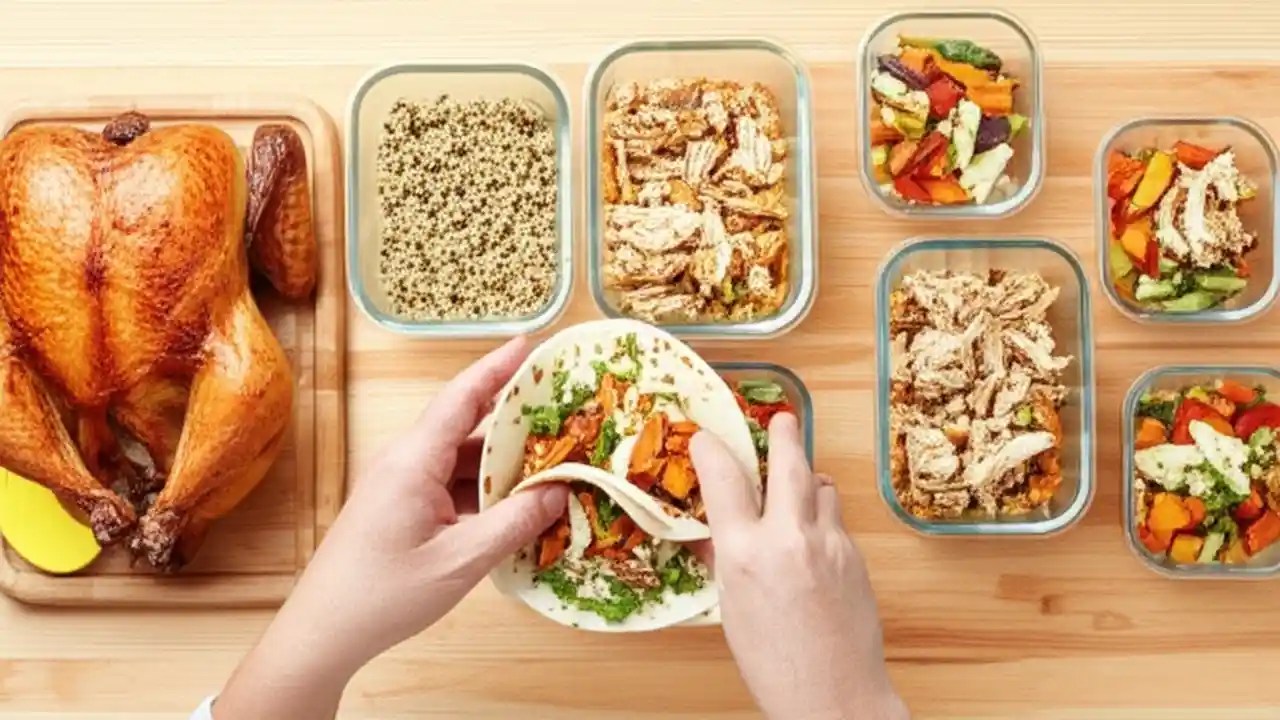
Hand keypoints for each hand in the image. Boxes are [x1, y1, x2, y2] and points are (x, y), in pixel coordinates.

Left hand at [215, 338, 567, 719]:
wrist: (324, 632)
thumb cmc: (383, 596)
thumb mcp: (460, 561)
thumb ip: (514, 523)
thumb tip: (559, 492)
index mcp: (413, 460)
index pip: (462, 397)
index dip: (498, 367)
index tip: (530, 343)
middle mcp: (405, 461)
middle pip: (467, 424)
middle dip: (515, 416)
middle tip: (563, 408)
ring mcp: (402, 484)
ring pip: (462, 458)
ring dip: (503, 460)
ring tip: (554, 459)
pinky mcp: (402, 506)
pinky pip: (451, 483)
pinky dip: (485, 488)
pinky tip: (518, 503)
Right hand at [690, 414, 907, 719]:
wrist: (834, 698)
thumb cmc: (773, 665)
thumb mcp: (732, 610)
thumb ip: (728, 561)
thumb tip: (718, 532)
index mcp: (746, 554)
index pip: (724, 480)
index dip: (712, 450)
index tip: (706, 438)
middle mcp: (789, 539)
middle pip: (788, 463)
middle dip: (783, 435)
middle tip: (781, 420)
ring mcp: (829, 544)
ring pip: (821, 486)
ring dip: (807, 480)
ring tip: (798, 483)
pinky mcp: (855, 556)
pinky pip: (836, 520)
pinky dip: (823, 517)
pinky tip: (814, 536)